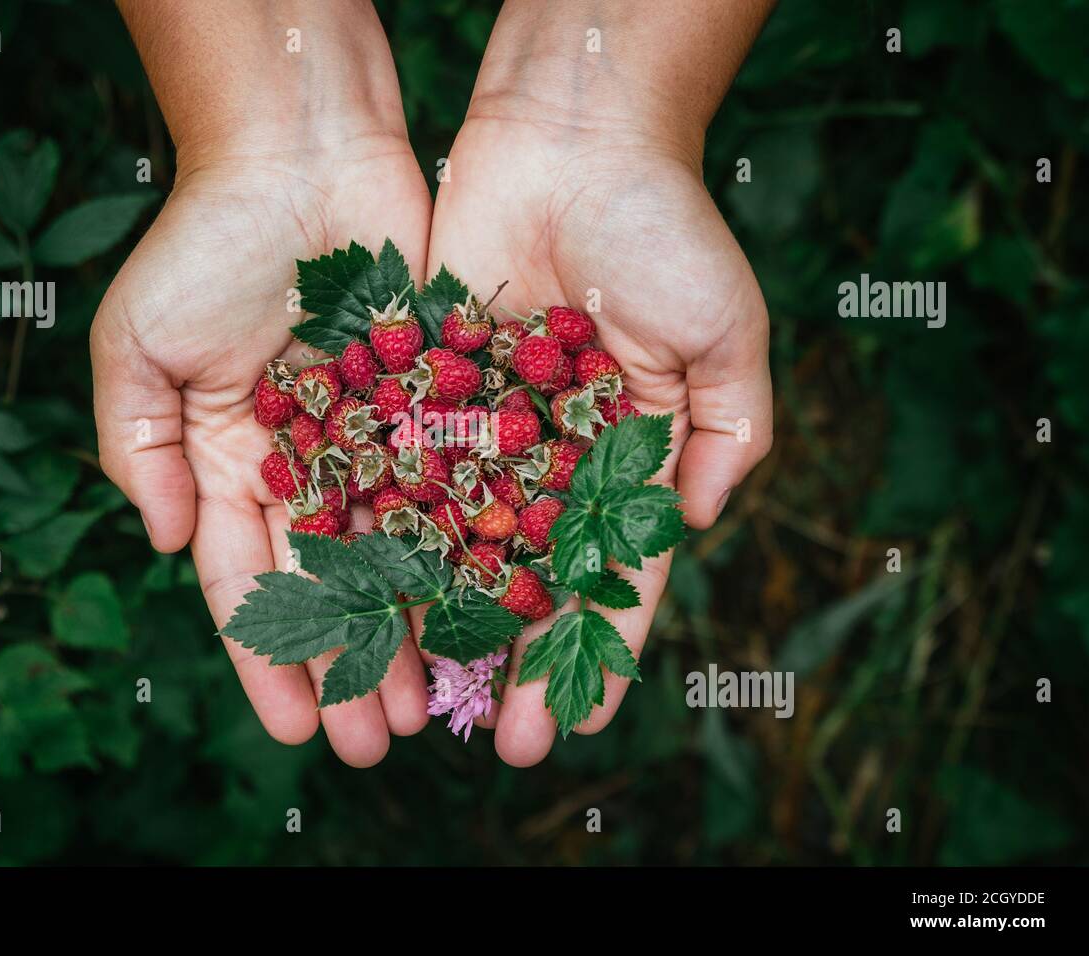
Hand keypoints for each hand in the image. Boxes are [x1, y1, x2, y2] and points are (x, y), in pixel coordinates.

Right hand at [91, 115, 432, 766]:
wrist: (303, 152)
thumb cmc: (207, 242)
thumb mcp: (138, 345)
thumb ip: (143, 448)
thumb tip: (174, 547)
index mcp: (233, 464)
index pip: (250, 586)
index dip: (269, 662)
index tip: (295, 730)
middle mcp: (309, 465)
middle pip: (335, 587)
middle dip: (353, 665)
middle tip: (380, 741)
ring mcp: (377, 437)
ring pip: (404, 556)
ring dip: (418, 630)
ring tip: (439, 702)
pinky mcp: (440, 402)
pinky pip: (460, 487)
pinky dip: (472, 550)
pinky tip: (491, 609)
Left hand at [425, 91, 772, 764]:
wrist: (570, 136)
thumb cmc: (663, 228)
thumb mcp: (727, 335)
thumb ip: (727, 434)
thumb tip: (700, 524)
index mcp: (623, 458)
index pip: (611, 576)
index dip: (597, 651)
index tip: (578, 723)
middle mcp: (548, 456)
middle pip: (525, 578)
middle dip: (511, 658)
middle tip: (493, 742)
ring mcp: (480, 427)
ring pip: (452, 544)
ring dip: (436, 623)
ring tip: (416, 699)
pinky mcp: (417, 389)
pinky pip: (394, 474)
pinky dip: (378, 538)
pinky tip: (362, 602)